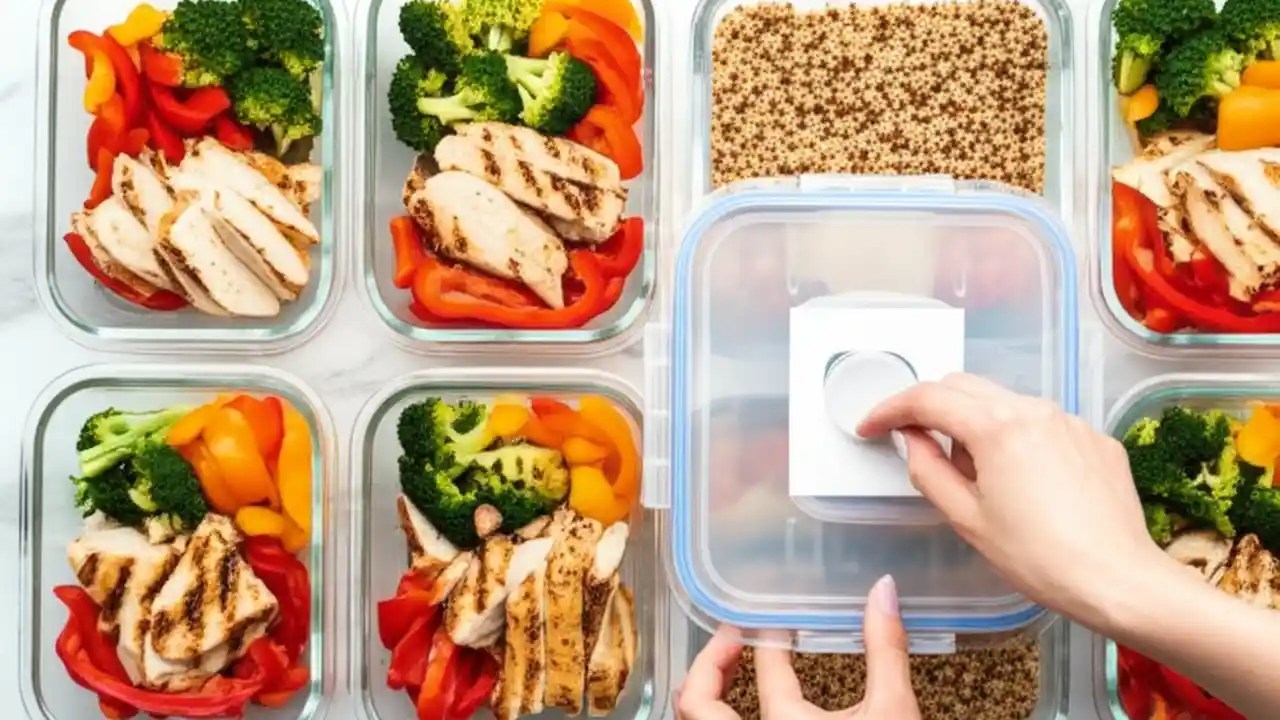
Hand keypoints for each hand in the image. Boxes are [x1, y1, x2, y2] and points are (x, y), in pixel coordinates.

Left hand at [676, 575, 920, 719]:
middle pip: (694, 704)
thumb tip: (883, 588)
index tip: (772, 625)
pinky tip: (737, 716)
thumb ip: (887, 650)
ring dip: (705, 699)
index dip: (767, 642)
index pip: (767, 672)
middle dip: (706, 664)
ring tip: (722, 673)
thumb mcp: (895, 713)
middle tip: (731, 637)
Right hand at [857, 373, 1163, 631]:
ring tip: (978, 478)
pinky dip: (1018, 440)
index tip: (871, 426)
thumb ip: (927, 469)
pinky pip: (1042, 424)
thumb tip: (912, 439)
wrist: (1119, 580)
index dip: (890, 409)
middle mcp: (1035, 409)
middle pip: (964, 387)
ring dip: (976, 425)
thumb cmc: (1040, 558)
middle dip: (931, 409)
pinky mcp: (1094, 439)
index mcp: (996, 427)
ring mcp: (1070, 421)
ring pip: (1004, 403)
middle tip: (915, 445)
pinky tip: (1024, 484)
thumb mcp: (966, 518)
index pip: (927, 398)